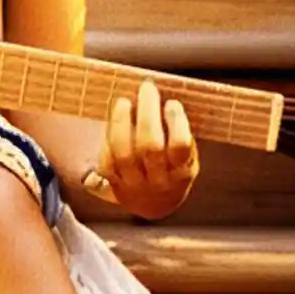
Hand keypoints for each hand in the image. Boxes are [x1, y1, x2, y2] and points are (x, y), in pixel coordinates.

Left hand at [96, 80, 199, 220]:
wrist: (155, 205)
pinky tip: (114, 121)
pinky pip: (107, 159)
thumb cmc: (173, 169)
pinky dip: (108, 138)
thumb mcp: (187, 158)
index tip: (171, 103)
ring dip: (122, 122)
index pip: (180, 147)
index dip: (176, 123)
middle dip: (147, 113)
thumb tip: (163, 98)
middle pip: (150, 146)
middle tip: (147, 88)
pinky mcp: (113, 182)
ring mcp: (134, 183)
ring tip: (124, 101)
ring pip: (124, 153)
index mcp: (182, 172)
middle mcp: (158, 180)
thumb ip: (178, 134)